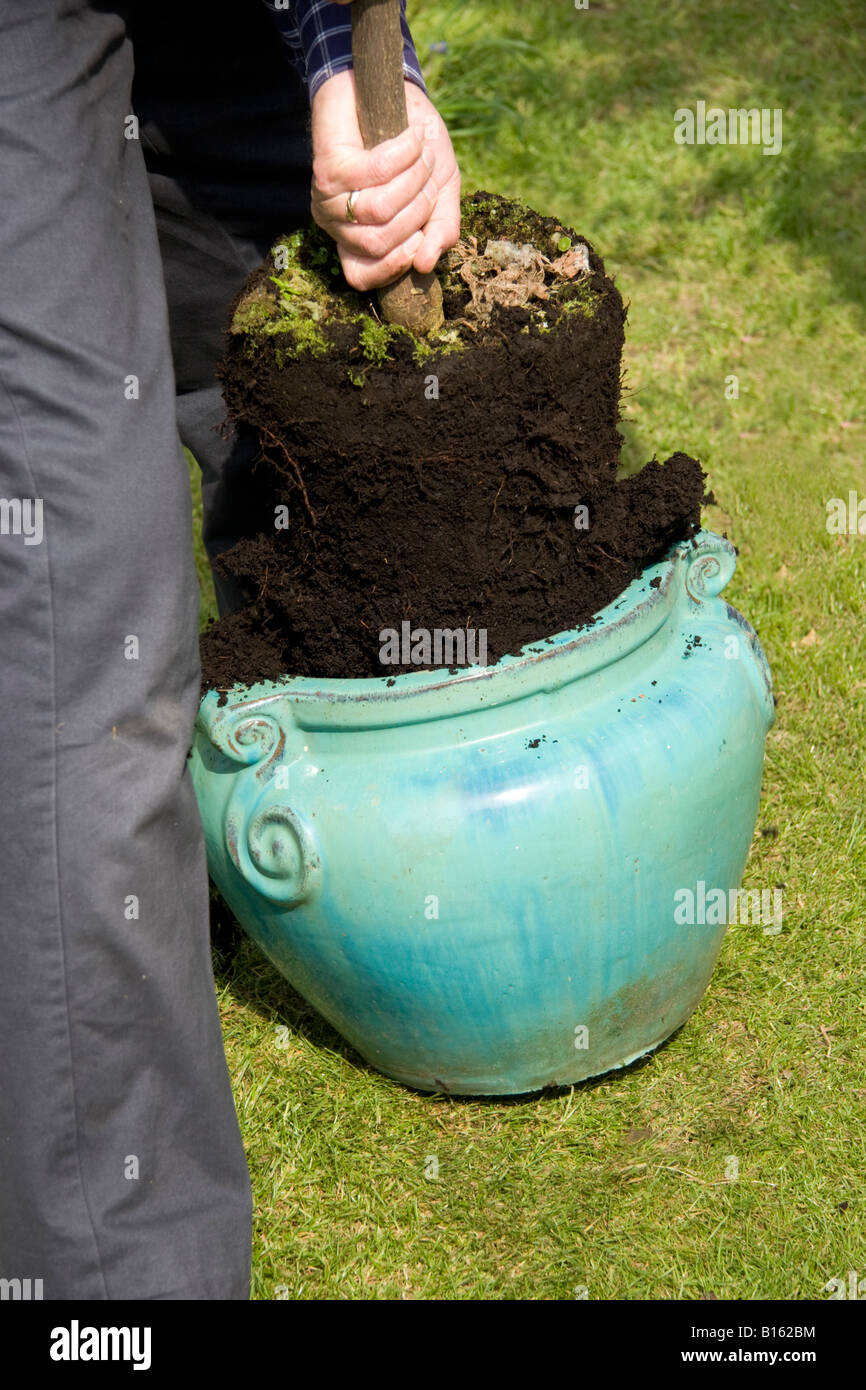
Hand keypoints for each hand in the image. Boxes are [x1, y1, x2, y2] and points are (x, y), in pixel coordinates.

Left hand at [310, 69, 460, 292]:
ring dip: (413, 178)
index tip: (422, 234)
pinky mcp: (327, 165)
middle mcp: (336, 225)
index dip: (397, 265)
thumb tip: (426, 265)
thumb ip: (440, 230)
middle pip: (381, 243)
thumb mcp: (440, 193)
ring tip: (421, 153)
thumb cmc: (415, 149)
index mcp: (358, 240)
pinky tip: (411, 138)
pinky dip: (403, 153)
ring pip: (378, 211)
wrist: (391, 92)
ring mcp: (327, 197)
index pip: (362, 277)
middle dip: (418, 209)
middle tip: (428, 176)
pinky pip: (374, 173)